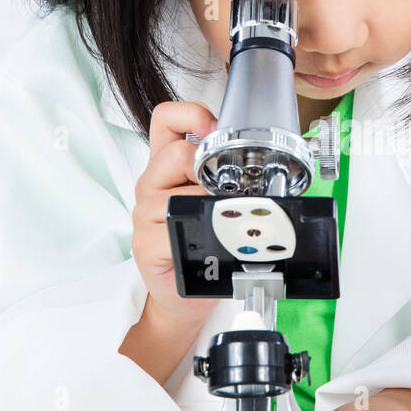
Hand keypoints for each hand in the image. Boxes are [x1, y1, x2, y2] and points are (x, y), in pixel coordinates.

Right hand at [131, 100, 219, 324]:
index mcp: (167, 168)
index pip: (167, 120)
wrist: (181, 296)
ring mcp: (144, 213)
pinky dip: (200, 231)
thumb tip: (267, 173)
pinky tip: (209, 241)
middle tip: (230, 192)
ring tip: (224, 221)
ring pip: (180, 190)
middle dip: (212, 169)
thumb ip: (227, 179)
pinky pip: (173, 226)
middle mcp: (151, 184)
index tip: (215, 128)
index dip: (192, 114)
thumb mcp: (215, 204)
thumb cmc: (203, 247)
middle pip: (178, 153)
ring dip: (211, 205)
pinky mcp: (145, 242)